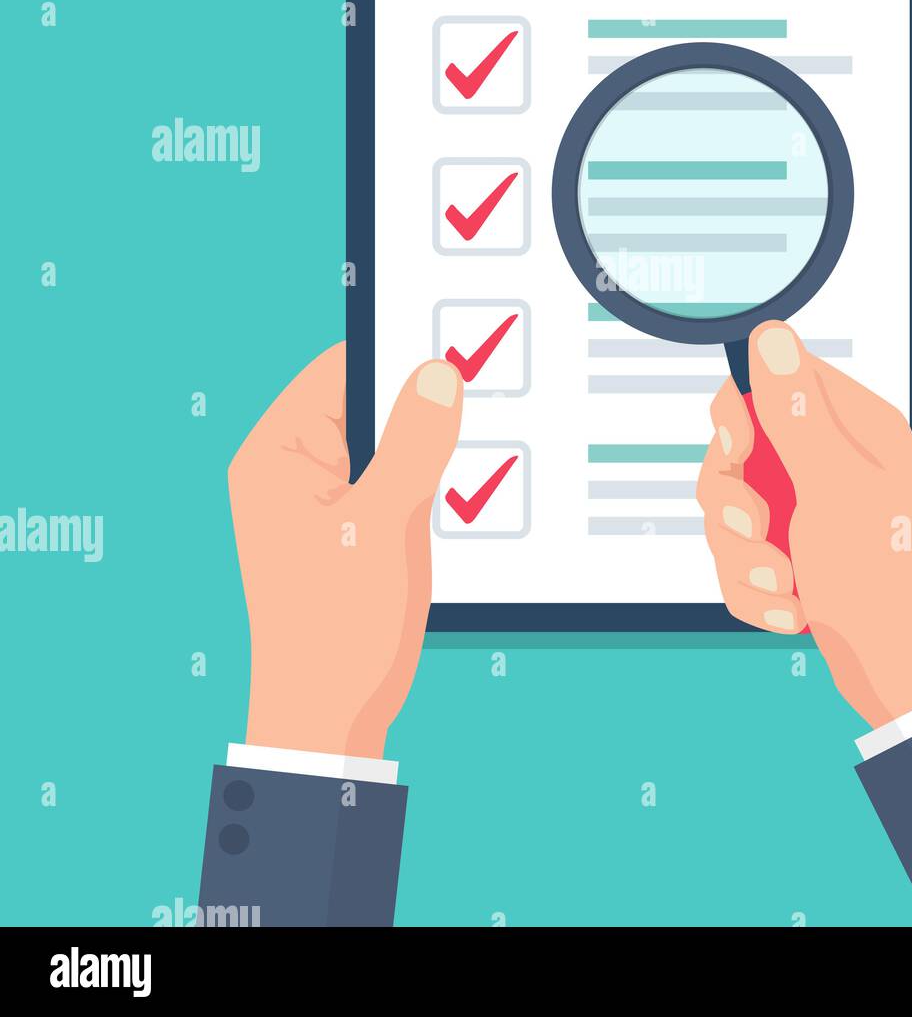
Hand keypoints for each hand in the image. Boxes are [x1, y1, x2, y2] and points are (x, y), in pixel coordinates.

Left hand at [227, 343, 461, 758]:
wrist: (331, 718)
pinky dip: (431, 478)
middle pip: (369, 403)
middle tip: (485, 391)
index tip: (457, 343)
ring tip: (477, 444)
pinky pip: (399, 479)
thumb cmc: (335, 630)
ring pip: (391, 441)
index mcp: (276, 456)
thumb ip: (412, 444)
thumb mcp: (380, 526)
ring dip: (432, 444)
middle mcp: (295, 469)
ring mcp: (326, 498)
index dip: (398, 354)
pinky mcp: (355, 526)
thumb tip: (437, 375)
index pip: (339, 369)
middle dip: (424, 401)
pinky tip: (464, 486)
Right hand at [697, 322, 911, 726]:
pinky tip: (791, 613)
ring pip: (728, 512)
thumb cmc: (885, 578)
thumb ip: (796, 412)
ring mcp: (806, 512)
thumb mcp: (835, 487)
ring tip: (786, 586)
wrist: (902, 675)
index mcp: (851, 429)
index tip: (738, 449)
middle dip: (732, 502)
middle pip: (733, 453)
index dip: (738, 414)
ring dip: (745, 557)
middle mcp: (825, 464)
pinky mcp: (790, 556)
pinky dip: (755, 591)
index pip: (770, 383)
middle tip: (759, 529)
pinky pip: (737, 560)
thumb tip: (770, 333)